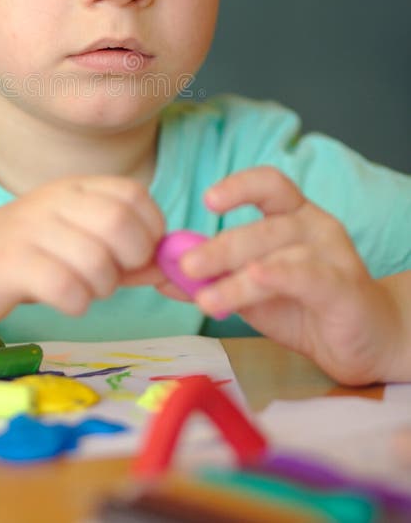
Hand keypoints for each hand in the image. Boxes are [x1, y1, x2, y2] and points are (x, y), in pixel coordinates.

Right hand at [0, 176, 164, 329]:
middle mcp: (53, 201)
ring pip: (96, 260)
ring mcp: (30, 230)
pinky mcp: (10, 264)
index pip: (134, 194)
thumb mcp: (75, 244)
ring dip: (102, 286)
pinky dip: (76, 302)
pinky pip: (65, 287)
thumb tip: (172, 267)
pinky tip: (65, 301)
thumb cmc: (23, 257)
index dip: (151, 228)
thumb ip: (125, 255)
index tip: (140, 254)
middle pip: (120, 222)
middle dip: (131, 259)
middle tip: (113, 276)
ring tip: (84, 289)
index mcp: (73, 189)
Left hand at [165, 166, 401, 384]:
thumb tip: (161, 274)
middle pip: (262, 226)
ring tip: (206, 298)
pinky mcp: (343, 287)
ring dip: (236, 275)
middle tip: (185, 265)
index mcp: (292, 215)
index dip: (238, 186)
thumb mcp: (250, 290)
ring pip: (277, 254)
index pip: (269, 183)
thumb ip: (211, 278)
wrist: (364, 343)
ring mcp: (332, 254)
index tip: (207, 201)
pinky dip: (277, 275)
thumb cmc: (303, 307)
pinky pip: (306, 274)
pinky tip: (254, 280)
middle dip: (219, 247)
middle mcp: (314, 225)